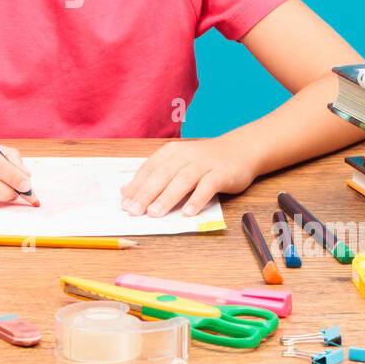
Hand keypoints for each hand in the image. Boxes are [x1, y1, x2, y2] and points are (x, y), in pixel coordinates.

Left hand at [120, 137, 255, 216]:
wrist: (239, 150)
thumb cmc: (203, 161)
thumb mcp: (177, 163)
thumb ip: (155, 175)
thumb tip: (126, 191)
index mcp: (171, 152)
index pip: (149, 168)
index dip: (136, 186)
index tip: (124, 203)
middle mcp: (186, 155)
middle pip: (163, 175)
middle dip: (146, 194)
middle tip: (134, 211)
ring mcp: (204, 163)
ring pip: (182, 180)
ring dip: (167, 197)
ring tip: (154, 213)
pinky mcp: (221, 173)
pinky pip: (207, 187)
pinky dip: (197, 200)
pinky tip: (188, 213)